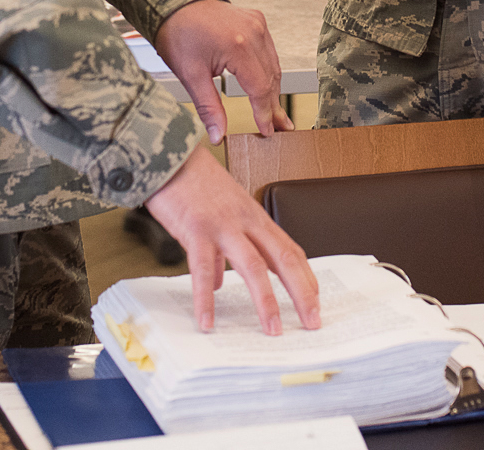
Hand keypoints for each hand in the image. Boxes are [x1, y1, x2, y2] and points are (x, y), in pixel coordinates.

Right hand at [144, 147, 321, 334]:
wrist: (168, 153)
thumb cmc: (193, 181)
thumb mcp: (219, 212)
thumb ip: (223, 249)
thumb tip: (220, 282)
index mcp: (254, 217)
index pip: (290, 249)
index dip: (306, 277)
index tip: (316, 302)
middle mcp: (245, 221)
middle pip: (284, 259)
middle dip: (302, 293)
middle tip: (312, 322)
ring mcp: (223, 225)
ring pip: (253, 267)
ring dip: (265, 301)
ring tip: (273, 329)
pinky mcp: (196, 229)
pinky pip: (203, 269)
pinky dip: (205, 299)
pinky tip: (207, 321)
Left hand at [152, 0, 292, 143]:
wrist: (174, 1)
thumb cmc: (178, 32)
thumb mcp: (190, 74)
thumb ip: (208, 107)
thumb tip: (217, 135)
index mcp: (239, 46)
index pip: (260, 88)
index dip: (265, 113)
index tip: (268, 131)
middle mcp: (254, 32)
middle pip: (271, 78)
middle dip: (274, 106)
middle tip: (279, 128)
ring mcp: (258, 24)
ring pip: (274, 65)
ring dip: (273, 89)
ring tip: (275, 112)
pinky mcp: (257, 21)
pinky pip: (269, 51)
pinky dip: (269, 70)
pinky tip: (267, 85)